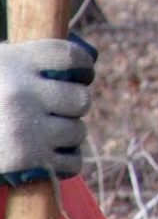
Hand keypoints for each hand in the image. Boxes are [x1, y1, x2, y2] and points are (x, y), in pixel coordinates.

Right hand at [0, 39, 95, 184]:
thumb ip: (24, 62)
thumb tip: (78, 63)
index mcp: (13, 62)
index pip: (72, 58)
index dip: (83, 67)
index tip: (81, 74)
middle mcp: (22, 93)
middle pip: (80, 98)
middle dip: (73, 106)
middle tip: (58, 109)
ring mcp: (25, 128)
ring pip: (78, 130)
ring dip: (69, 134)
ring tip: (49, 134)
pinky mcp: (27, 160)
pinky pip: (72, 160)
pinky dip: (67, 161)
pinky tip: (53, 156)